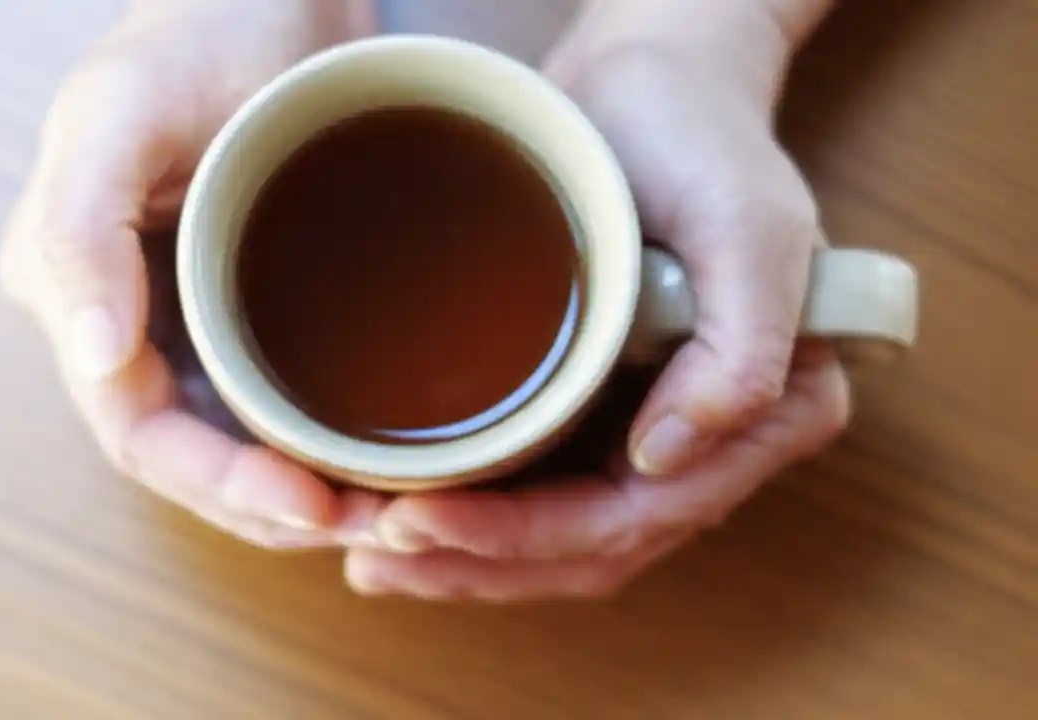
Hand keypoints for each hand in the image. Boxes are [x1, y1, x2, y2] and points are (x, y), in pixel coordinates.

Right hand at [0, 0, 385, 548]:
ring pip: (240, 442)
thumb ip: (76, 231)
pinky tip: (381, 457)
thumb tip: (93, 361)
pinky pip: (281, 397)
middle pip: (193, 456)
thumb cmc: (195, 29)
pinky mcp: (257, 303)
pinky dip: (324, 442)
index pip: (138, 429)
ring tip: (388, 510)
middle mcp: (132, 317)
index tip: (309, 508)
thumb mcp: (120, 110)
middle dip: (272, 506)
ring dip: (304, 491)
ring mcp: (195, 314)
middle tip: (370, 525)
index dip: (218, 486)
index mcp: (78, 288)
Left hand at [345, 7, 849, 600]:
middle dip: (480, 565)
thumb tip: (663, 458)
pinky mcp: (603, 404)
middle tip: (374, 558)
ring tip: (372, 562)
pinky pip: (542, 489)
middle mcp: (712, 439)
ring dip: (468, 561)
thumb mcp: (745, 222)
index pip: (635, 514)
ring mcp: (655, 425)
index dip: (523, 540)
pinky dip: (477, 517)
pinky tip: (409, 520)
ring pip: (560, 536)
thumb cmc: (700, 132)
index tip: (420, 521)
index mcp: (768, 413)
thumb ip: (743, 350)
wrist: (655, 77)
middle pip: (591, 546)